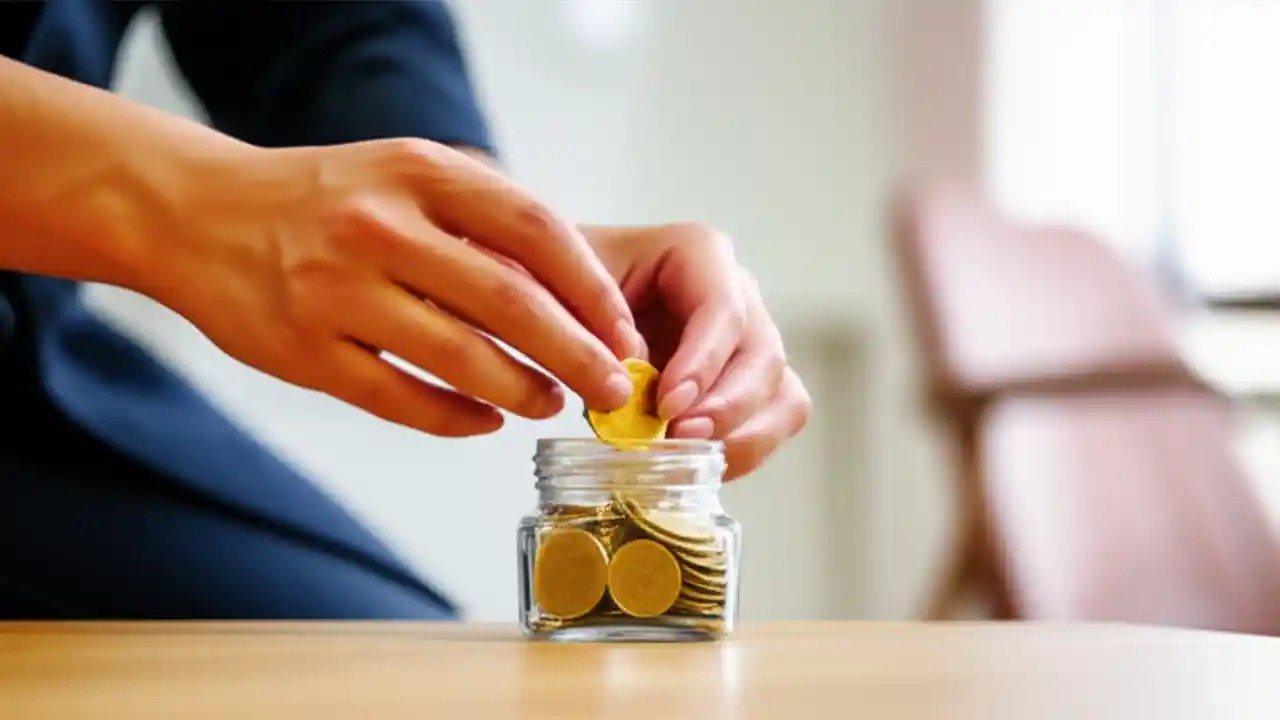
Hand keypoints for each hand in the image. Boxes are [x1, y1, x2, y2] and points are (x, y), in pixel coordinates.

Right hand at [145, 139, 643, 435]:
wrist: (203, 214)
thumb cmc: (328, 199)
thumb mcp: (406, 176)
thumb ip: (481, 221)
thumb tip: (578, 297)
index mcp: (419, 172)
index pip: (535, 230)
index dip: (590, 288)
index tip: (623, 330)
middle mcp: (379, 227)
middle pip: (508, 302)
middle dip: (576, 354)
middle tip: (613, 387)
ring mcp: (337, 292)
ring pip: (459, 358)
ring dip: (521, 390)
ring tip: (550, 402)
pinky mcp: (305, 351)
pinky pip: (401, 399)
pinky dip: (456, 417)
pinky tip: (485, 420)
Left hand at [585, 224, 811, 478]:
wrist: (563, 303)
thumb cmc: (564, 285)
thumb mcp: (562, 288)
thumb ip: (591, 324)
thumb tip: (631, 373)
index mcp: (696, 253)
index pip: (722, 306)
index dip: (703, 361)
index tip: (666, 404)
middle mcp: (736, 293)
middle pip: (762, 354)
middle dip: (725, 406)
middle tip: (677, 439)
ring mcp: (747, 341)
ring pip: (781, 392)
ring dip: (743, 434)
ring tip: (688, 460)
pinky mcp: (745, 384)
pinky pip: (773, 421)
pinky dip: (742, 451)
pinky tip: (695, 465)